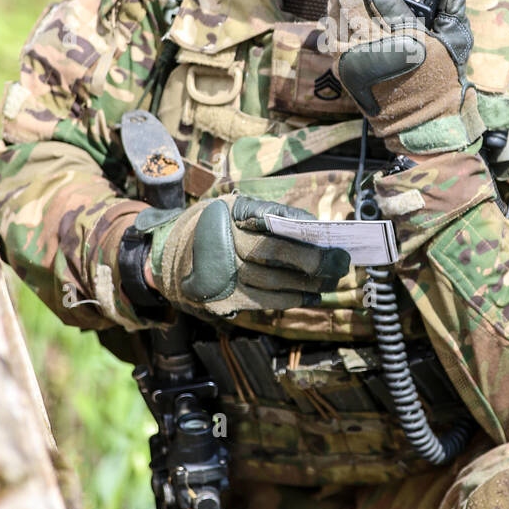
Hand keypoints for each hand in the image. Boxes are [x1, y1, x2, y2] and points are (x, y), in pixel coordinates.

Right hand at [132, 194, 350, 319]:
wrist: (167, 257)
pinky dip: (292, 299)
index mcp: (231, 214)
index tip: (327, 232)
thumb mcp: (231, 208)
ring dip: (308, 283)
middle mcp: (226, 243)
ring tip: (332, 281)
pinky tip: (312, 296)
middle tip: (342, 261)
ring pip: (274, 280)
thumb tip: (312, 227)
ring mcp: (225, 273)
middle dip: (314, 259)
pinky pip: (265, 301)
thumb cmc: (211, 227)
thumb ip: (266, 213)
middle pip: (276, 252)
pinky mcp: (225, 297)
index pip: (273, 219)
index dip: (303, 227)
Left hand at [323, 0, 482, 154]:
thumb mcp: (455, 36)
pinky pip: (332, 34)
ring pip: (335, 15)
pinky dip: (334, 16)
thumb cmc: (444, 78)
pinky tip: (341, 6)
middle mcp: (374, 48)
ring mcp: (353, 61)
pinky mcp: (343, 71)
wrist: (423, 123)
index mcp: (404, 38)